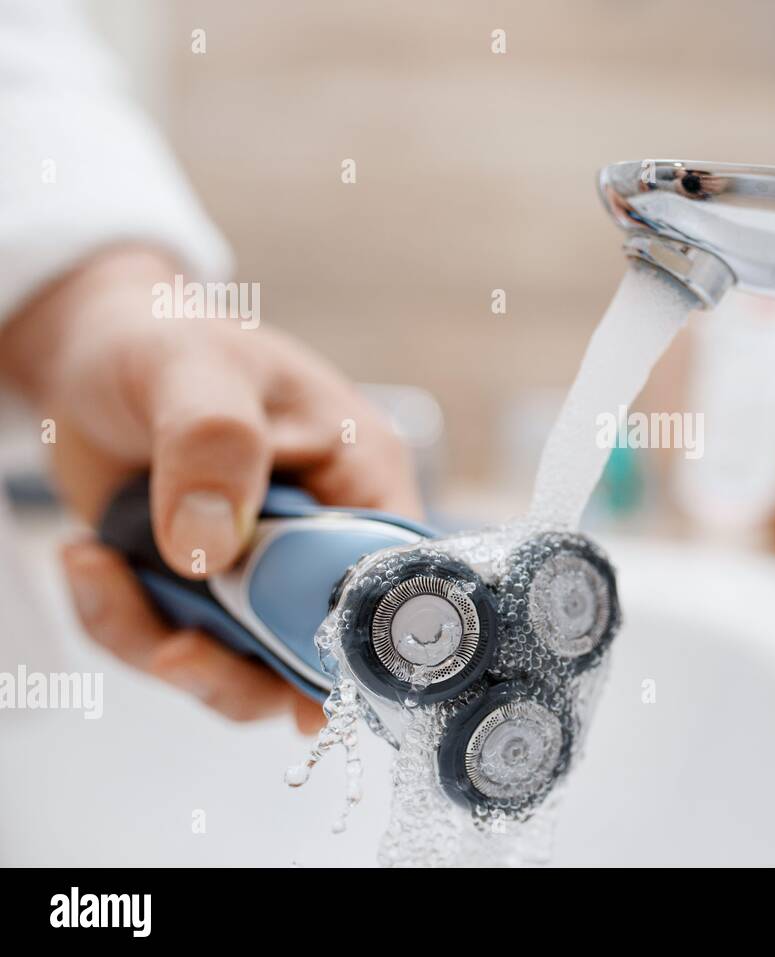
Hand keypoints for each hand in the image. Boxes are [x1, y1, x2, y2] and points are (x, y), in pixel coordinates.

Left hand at [0, 247, 422, 731]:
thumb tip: (211, 551)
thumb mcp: (196, 371)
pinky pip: (174, 650)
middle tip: (173, 644)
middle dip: (239, 663)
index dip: (353, 635)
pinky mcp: (207, 595)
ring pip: (244, 672)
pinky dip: (122, 623)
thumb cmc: (168, 341)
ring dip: (163, 645)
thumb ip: (215, 446)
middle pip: (322, 654)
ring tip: (97, 567)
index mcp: (363, 480)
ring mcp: (265, 576)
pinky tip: (88, 559)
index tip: (279, 649)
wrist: (92, 356)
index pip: (394, 583)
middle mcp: (326, 541)